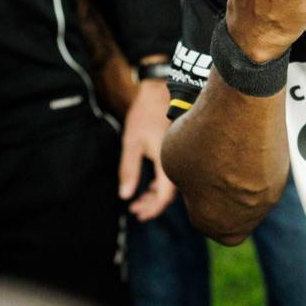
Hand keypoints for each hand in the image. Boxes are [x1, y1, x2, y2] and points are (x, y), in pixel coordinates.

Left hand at [118, 79, 176, 220]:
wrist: (161, 90)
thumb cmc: (145, 114)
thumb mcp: (131, 143)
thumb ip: (128, 170)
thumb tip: (125, 195)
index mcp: (168, 161)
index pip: (164, 197)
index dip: (152, 209)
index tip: (137, 214)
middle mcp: (178, 161)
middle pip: (169, 194)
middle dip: (151, 205)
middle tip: (135, 210)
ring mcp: (181, 155)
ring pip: (172, 185)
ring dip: (155, 195)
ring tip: (138, 199)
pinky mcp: (179, 150)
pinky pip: (174, 174)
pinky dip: (161, 184)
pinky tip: (150, 184)